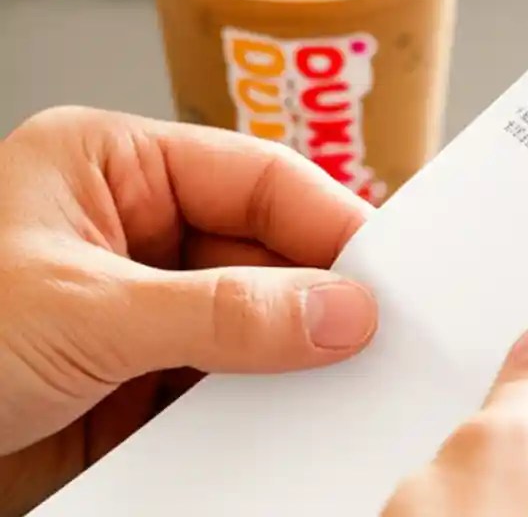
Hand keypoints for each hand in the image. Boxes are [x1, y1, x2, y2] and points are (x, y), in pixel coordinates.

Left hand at [0, 107, 379, 513]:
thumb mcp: (81, 312)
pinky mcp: (136, 381)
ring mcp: (137, 310)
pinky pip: (223, 382)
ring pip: (249, 321)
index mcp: (110, 168)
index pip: (254, 176)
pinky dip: (258, 405)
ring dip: (289, 356)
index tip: (385, 269)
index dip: (326, 219)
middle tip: (377, 335)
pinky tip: (285, 420)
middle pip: (261, 250)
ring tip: (337, 385)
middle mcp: (129, 231)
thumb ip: (220, 313)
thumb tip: (337, 312)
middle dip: (315, 295)